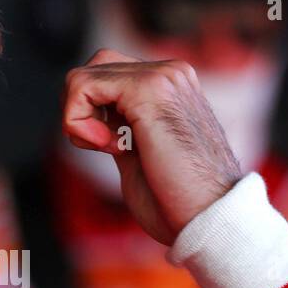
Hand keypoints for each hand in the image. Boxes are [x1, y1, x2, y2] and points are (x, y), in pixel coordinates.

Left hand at [61, 49, 242, 244]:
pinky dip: (77, 121)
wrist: (210, 217)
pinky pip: (82, 85)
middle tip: (104, 148)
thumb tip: (91, 117)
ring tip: (109, 148)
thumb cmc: (178, 202)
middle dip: (80, 113)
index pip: (107, 75)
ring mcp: (162, 76)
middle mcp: (169, 73)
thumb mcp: (140, 155)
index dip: (92, 114)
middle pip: (93, 69)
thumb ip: (121, 129)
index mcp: (170, 87)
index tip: (114, 150)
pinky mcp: (148, 88)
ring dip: (77, 119)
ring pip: (83, 75)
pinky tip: (110, 147)